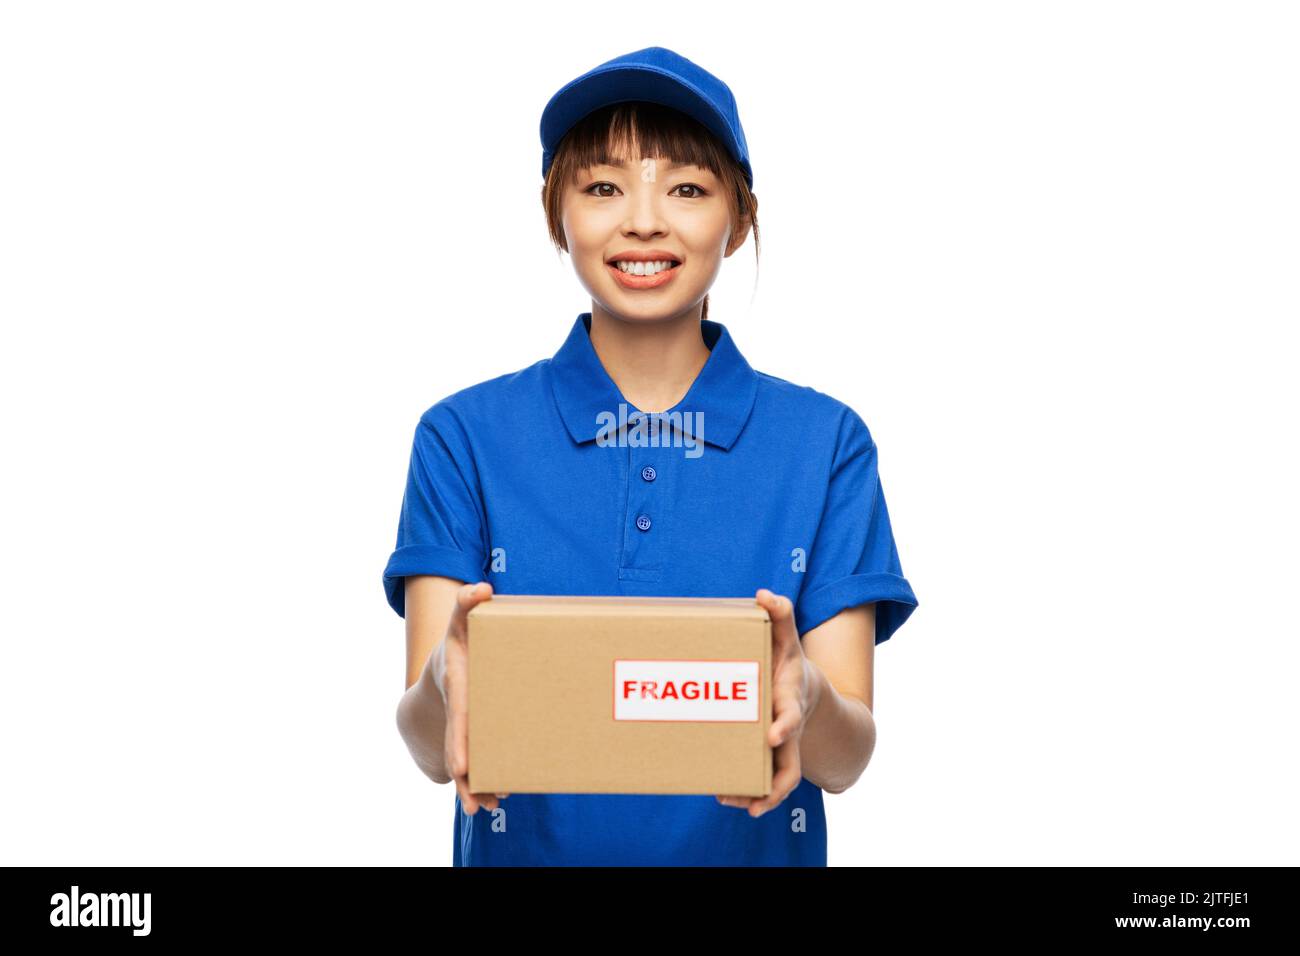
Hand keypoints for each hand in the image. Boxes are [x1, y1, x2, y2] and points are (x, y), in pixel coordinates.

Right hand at [430, 580, 508, 814]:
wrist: (447, 660)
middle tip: (476, 804)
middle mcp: (457, 709)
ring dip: (476, 785)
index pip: (458, 718)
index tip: (462, 767)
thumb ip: (468, 602)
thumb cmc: (463, 639)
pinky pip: (477, 757)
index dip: (459, 742)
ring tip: (488, 808)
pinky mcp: (473, 732)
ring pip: (466, 759)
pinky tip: (498, 795)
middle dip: (467, 777)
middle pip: (459, 748)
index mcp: (457, 687)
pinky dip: (483, 777)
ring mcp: (463, 724)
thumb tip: (482, 589)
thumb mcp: (461, 621)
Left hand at [715, 589, 821, 816]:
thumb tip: (763, 594)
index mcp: (790, 700)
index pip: (791, 716)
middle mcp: (788, 729)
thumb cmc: (786, 659)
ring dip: (755, 795)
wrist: (803, 685)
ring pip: (777, 782)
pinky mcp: (768, 755)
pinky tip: (722, 793)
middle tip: (754, 803)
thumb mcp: (786, 636)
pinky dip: (744, 789)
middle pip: (791, 767)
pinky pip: (762, 779)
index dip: (783, 726)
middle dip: (775, 787)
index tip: (771, 736)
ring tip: (726, 800)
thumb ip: (779, 613)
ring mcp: (780, 747)